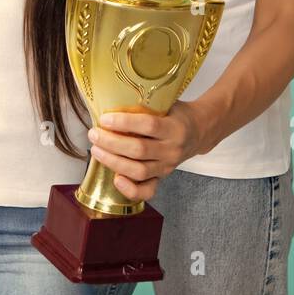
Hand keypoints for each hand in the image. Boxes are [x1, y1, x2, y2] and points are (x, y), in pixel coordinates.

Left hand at [86, 102, 209, 201]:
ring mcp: (167, 166)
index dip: (123, 122)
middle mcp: (172, 149)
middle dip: (111, 143)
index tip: (104, 119)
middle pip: (138, 150)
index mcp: (174, 127)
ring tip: (96, 150)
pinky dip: (130, 189)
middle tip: (94, 134)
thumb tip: (110, 104)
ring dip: (113, 162)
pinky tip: (115, 179)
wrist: (199, 132)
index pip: (148, 125)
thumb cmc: (177, 115)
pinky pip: (147, 190)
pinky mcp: (163, 177)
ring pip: (138, 170)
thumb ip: (145, 107)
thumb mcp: (167, 104)